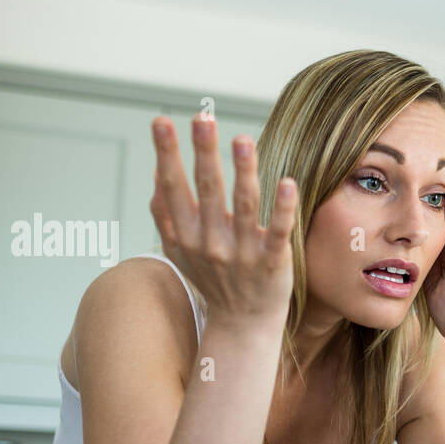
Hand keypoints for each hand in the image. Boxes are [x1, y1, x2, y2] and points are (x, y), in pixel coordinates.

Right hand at [149, 114, 296, 328]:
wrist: (242, 326)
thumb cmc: (213, 281)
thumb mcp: (180, 252)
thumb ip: (166, 216)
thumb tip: (156, 175)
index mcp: (187, 235)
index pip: (174, 188)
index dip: (167, 154)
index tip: (161, 121)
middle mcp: (211, 243)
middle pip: (207, 190)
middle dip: (203, 153)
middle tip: (202, 118)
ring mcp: (243, 253)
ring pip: (244, 206)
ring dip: (243, 172)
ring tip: (243, 139)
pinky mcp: (272, 263)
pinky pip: (278, 232)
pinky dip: (283, 209)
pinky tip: (288, 182)